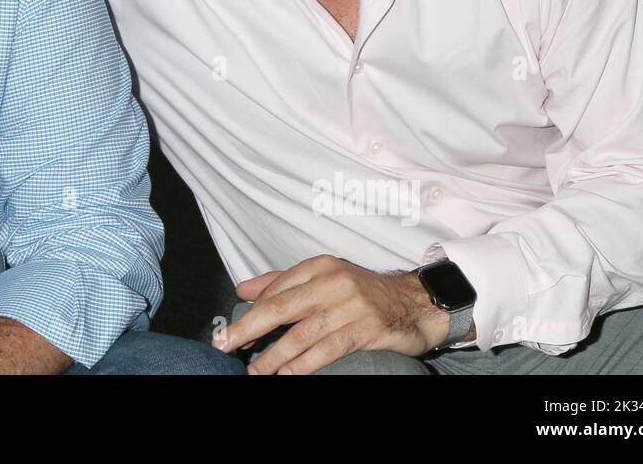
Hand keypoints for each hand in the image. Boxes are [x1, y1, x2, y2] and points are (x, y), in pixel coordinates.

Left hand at [215, 254, 449, 374]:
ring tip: (255, 371)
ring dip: (274, 356)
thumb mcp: (324, 278)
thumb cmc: (363, 292)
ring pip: (302, 334)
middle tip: (226, 347)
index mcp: (318, 267)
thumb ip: (281, 283)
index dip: (248, 313)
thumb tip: (242, 290)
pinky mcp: (367, 329)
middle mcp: (332, 282)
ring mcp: (351, 306)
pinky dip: (305, 364)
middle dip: (249, 330)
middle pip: (281, 308)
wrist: (416, 302)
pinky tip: (288, 375)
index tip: (226, 333)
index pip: (275, 290)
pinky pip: (328, 349)